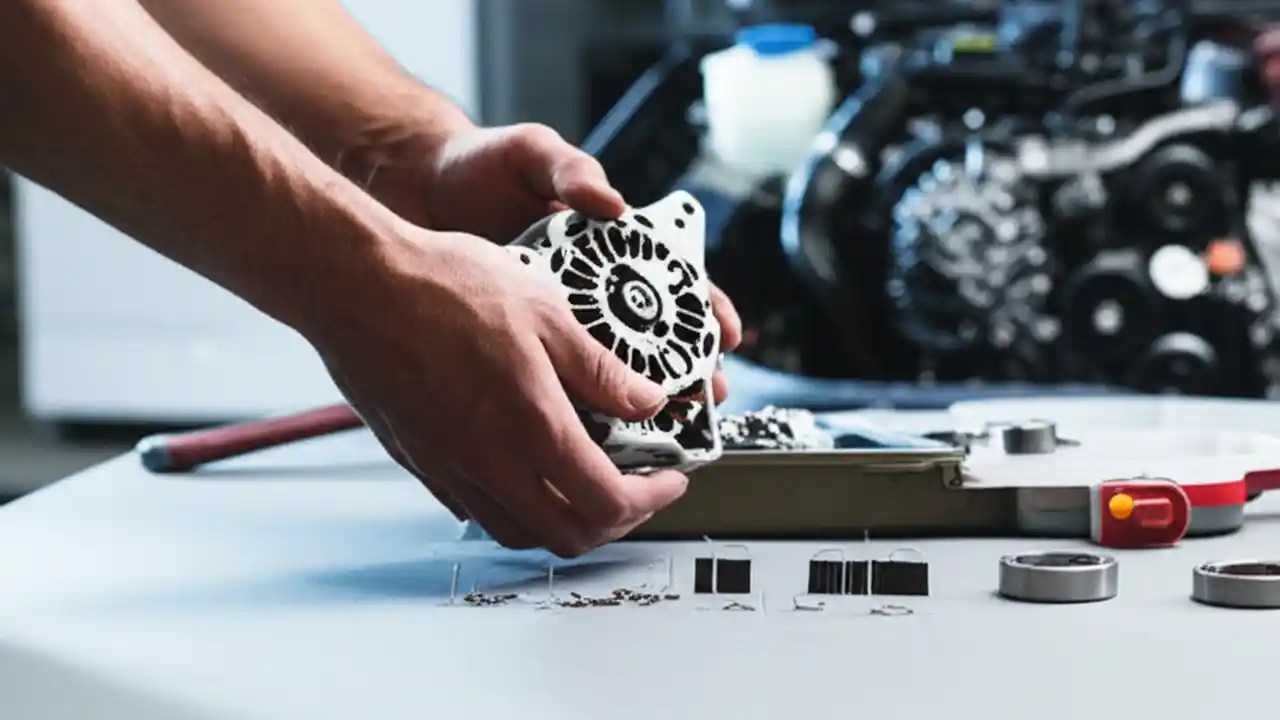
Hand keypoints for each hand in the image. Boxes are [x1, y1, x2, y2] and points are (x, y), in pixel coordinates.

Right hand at [311, 227, 692, 556]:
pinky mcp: (420, 460)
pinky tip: (522, 468)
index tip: (669, 479)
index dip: (652, 499)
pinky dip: (512, 506)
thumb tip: (646, 401)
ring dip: (563, 521)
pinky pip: (474, 508)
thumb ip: (600, 370)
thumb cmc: (440, 285)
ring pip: (518, 531)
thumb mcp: (547, 312)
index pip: (609, 502)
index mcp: (533, 426)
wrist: (357, 284)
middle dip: (615, 522)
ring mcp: (450, 467)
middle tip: (635, 488)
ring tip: (585, 483)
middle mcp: (490, 461)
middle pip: (568, 535)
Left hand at [369, 121, 743, 398]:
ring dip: (635, 401)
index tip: (726, 333)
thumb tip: (614, 203)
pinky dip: (573, 407)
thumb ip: (573, 172)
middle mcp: (592, 289)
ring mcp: (557, 320)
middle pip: (655, 339)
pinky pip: (554, 381)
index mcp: (611, 247)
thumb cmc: (482, 165)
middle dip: (686, 371)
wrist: (416, 189)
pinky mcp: (520, 343)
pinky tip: (581, 430)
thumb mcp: (533, 153)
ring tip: (654, 428)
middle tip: (704, 397)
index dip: (708, 309)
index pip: (676, 281)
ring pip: (610, 371)